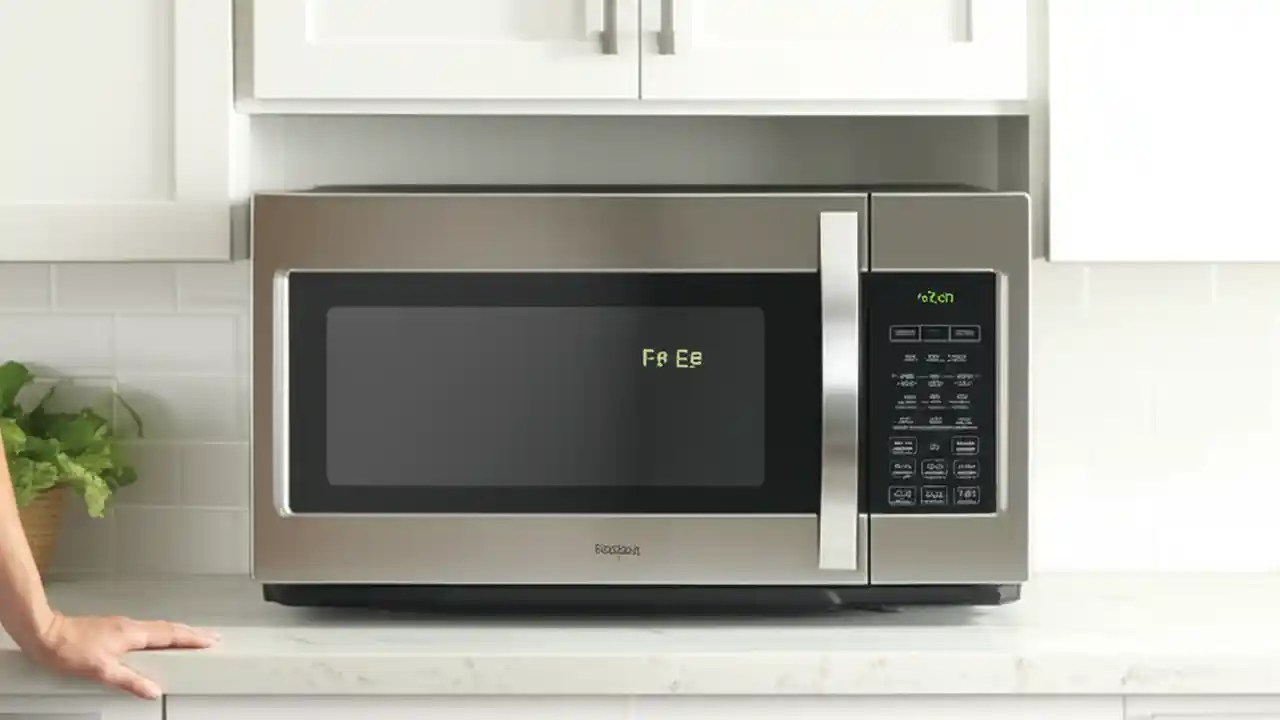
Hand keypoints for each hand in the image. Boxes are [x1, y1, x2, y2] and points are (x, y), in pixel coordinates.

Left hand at [28, 613, 218, 698]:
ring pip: (158, 627)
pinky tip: (157, 638)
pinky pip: (147, 628)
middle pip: (169, 628)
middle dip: (191, 633)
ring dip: (177, 631)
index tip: (210, 640)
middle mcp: (130, 626)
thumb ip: (130, 680)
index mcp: (133, 634)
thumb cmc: (70, 649)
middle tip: (210, 636)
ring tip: (191, 637)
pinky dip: (161, 632)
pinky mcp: (113, 627)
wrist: (46, 633)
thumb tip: (152, 690)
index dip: (192, 638)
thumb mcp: (101, 670)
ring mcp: (122, 624)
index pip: (170, 635)